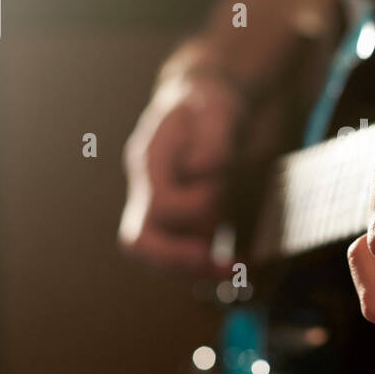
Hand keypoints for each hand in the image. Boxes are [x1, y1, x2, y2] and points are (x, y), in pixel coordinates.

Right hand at [118, 48, 243, 275]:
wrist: (201, 104)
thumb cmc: (209, 105)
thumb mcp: (217, 108)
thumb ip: (213, 138)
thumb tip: (203, 170)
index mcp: (150, 159)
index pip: (159, 202)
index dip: (189, 211)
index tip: (218, 198)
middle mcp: (145, 189)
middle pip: (138, 242)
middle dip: (177, 261)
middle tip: (220, 266)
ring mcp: (155, 209)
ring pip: (158, 257)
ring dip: (195, 270)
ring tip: (235, 268)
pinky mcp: (172, 222)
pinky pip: (177, 257)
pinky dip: (203, 269)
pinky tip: (236, 268)